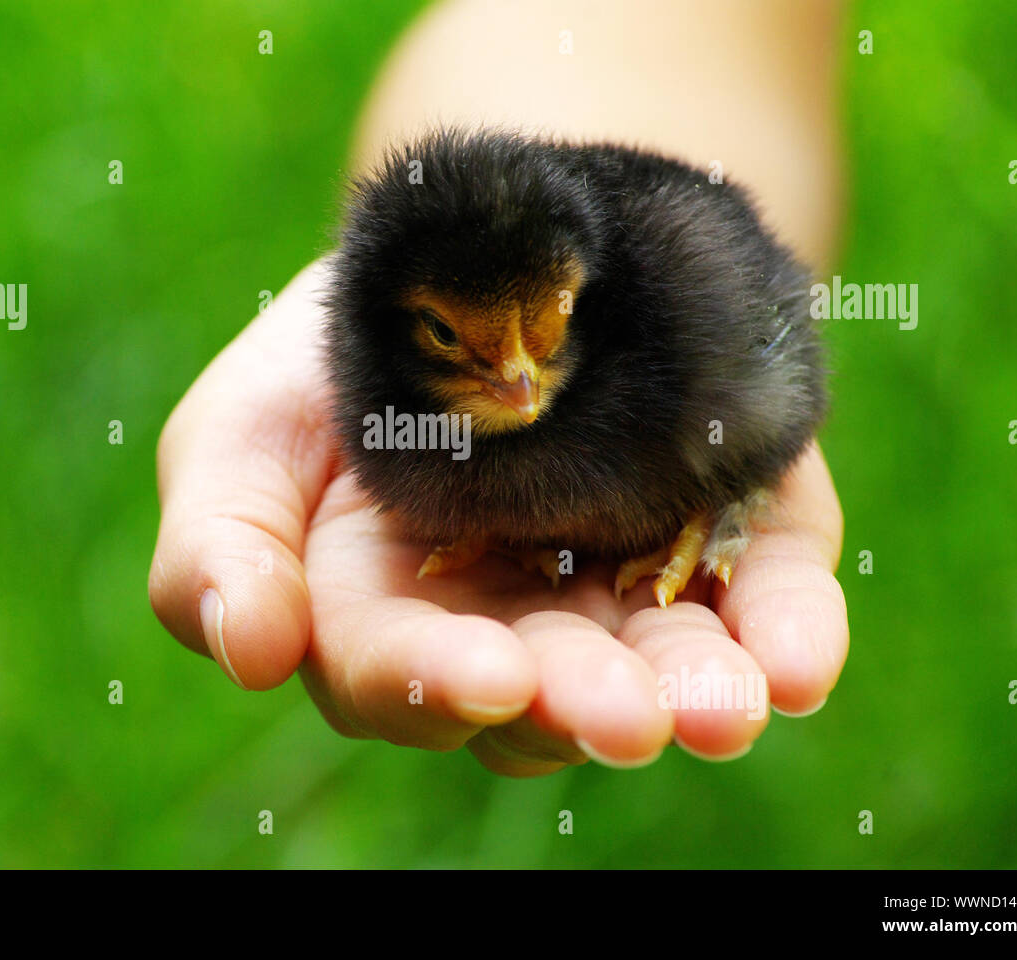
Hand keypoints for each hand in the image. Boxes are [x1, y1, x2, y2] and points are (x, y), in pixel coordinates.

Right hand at [150, 261, 848, 775]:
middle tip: (628, 713)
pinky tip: (796, 661)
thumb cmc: (343, 348)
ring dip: (691, 687)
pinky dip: (786, 625)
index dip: (430, 679)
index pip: (395, 669)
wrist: (482, 233)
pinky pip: (761, 590)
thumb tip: (248, 653)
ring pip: (655, 663)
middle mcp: (508, 624)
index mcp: (385, 616)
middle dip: (580, 702)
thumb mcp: (246, 425)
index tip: (482, 672)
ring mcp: (620, 583)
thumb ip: (220, 541)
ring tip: (729, 702)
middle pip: (540, 693)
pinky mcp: (724, 529)